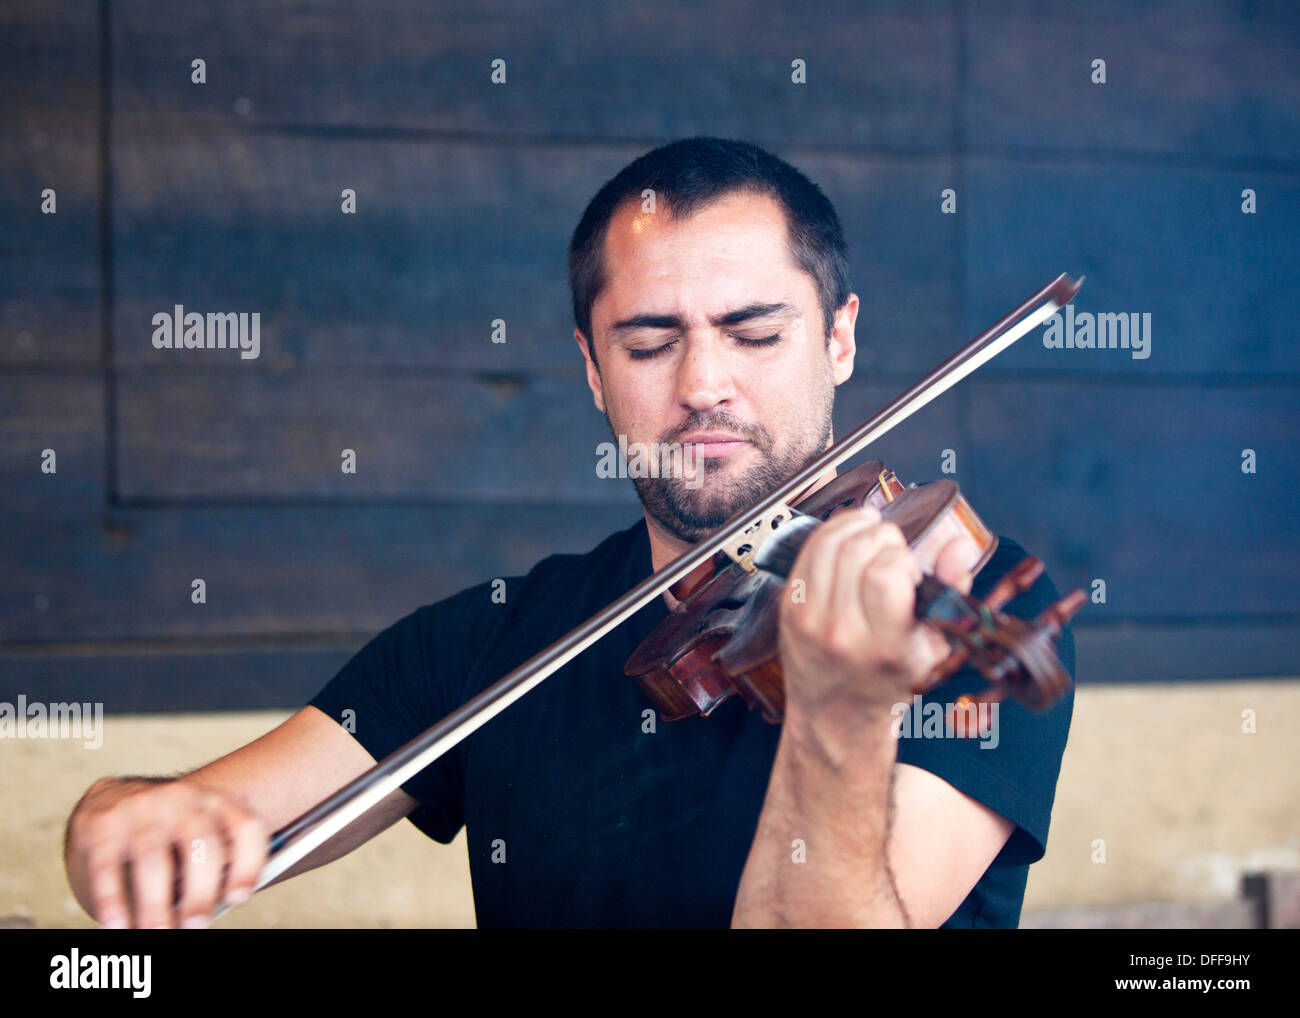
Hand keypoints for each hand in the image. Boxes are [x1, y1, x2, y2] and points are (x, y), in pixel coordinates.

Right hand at [65, 777, 269, 928]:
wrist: (112, 796)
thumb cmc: (168, 833)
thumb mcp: (196, 838)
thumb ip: (212, 867)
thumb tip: (212, 911)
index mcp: (217, 804)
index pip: (245, 828)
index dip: (247, 865)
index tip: (237, 899)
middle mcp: (185, 799)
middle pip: (203, 845)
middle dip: (201, 892)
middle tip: (196, 925)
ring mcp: (143, 807)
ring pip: (154, 859)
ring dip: (156, 903)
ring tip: (156, 931)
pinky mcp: (104, 823)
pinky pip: (109, 866)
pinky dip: (113, 900)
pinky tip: (117, 924)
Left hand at [777, 504, 981, 724]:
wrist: (836, 715)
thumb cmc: (888, 679)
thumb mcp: (933, 645)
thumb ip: (950, 590)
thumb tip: (958, 545)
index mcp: (883, 646)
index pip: (886, 574)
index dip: (902, 558)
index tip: (909, 570)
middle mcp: (841, 633)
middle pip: (856, 551)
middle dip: (882, 537)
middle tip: (892, 550)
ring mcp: (808, 619)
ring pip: (829, 544)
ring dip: (856, 527)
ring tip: (872, 534)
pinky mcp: (788, 608)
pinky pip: (807, 552)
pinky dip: (830, 535)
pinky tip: (848, 538)